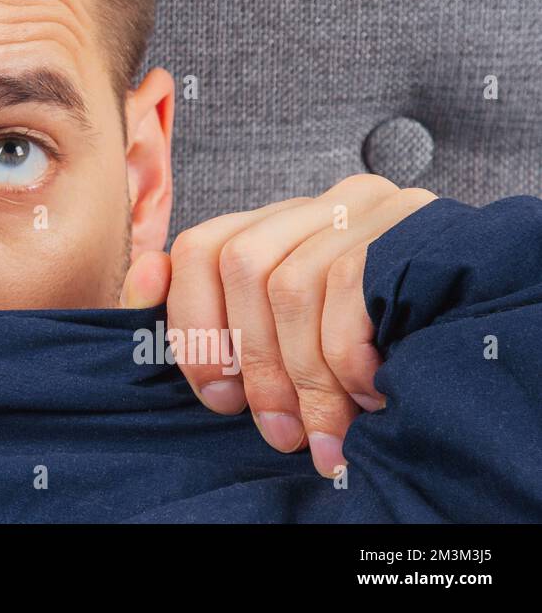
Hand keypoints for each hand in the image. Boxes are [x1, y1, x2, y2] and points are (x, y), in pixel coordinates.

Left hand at [123, 174, 436, 476]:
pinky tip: (366, 396)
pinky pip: (344, 292)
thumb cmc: (380, 342)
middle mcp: (320, 204)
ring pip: (287, 284)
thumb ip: (222, 314)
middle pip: (237, 263)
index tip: (216, 393)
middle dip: (247, 360)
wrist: (493, 313)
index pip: (200, 247)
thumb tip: (142, 278)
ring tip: (321, 430)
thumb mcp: (295, 334)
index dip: (191, 321)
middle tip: (274, 430)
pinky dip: (345, 361)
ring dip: (299, 376)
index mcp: (283, 224)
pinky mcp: (405, 229)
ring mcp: (365, 209)